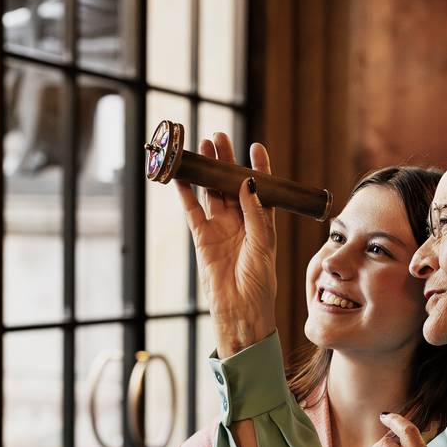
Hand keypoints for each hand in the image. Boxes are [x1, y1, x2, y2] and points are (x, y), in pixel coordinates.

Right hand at [175, 132, 276, 357]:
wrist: (241, 309)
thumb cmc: (260, 281)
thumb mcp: (264, 243)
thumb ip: (255, 212)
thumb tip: (247, 182)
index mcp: (262, 222)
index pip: (261, 188)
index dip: (259, 168)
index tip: (256, 147)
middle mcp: (241, 222)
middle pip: (232, 184)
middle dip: (226, 161)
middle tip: (220, 137)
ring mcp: (220, 228)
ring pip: (211, 192)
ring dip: (207, 170)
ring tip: (202, 146)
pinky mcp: (202, 237)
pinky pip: (192, 209)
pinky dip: (186, 192)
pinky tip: (182, 174)